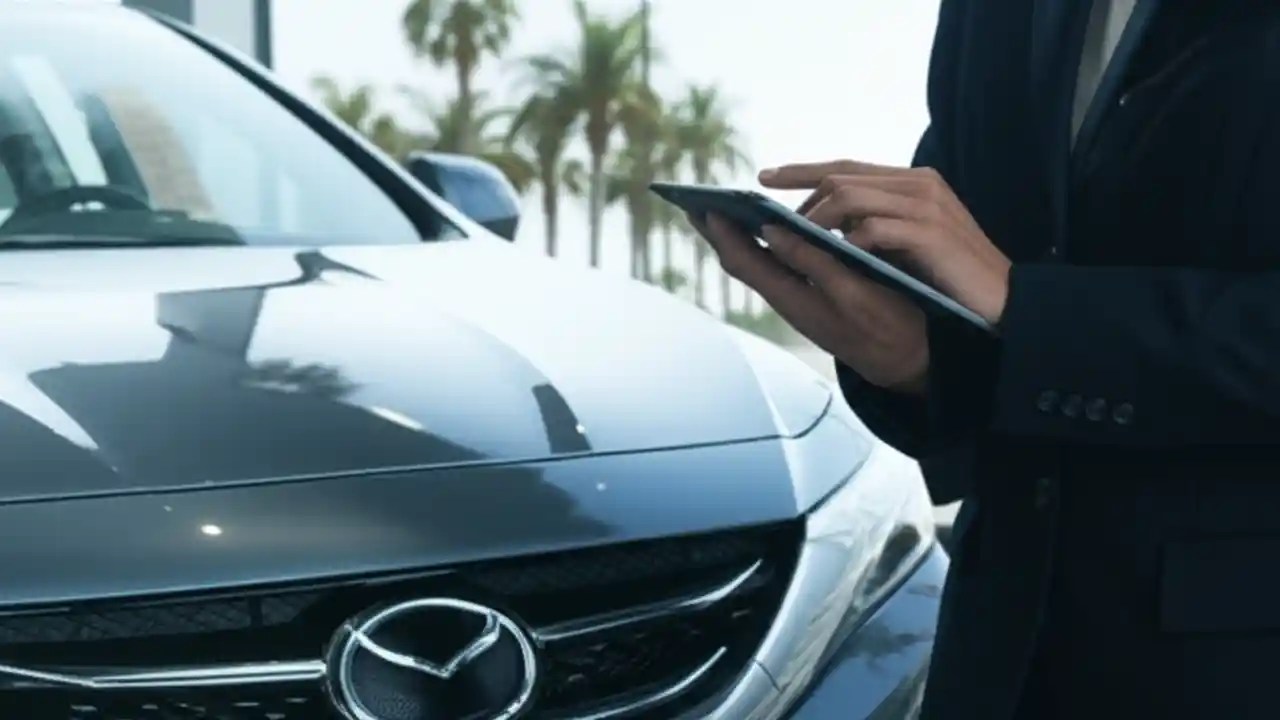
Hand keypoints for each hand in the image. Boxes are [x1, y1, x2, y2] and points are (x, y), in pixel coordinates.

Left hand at [694, 213, 930, 394]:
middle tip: (697, 199)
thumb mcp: (852, 293)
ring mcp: (799, 300)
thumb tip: (770, 232)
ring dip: (738, 236)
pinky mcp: (813, 298)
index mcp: (793, 298)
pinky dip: (764, 243)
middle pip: (741, 260)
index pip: (742, 260)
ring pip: (757, 263)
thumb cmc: (888, 326)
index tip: (701, 202)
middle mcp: (788, 299)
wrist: (910, 362)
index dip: (720, 232)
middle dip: (719, 231)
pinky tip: (767, 228)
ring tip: (725, 208)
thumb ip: (812, 262)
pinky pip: (776, 266)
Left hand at [761, 159, 1011, 324]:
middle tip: (772, 224)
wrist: (1004, 298)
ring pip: (849, 198)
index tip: (765, 178)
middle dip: (801, 199)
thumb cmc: (953, 273)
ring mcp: (925, 205)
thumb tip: (827, 221)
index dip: (803, 171)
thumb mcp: (910, 240)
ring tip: (796, 243)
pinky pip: (872, 229)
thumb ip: (876, 222)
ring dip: (816, 221)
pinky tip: (832, 258)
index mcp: (913, 182)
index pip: (846, 166)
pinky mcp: (929, 232)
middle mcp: (918, 184)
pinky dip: (846, 242)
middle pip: (841, 177)